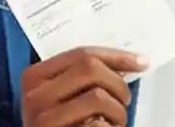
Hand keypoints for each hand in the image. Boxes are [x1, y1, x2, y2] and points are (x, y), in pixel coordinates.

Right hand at [20, 46, 145, 126]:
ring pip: (97, 97)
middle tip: (125, 99)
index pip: (81, 54)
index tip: (140, 63)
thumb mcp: (62, 96)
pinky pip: (97, 125)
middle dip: (118, 83)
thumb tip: (128, 63)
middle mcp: (35, 96)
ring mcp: (44, 120)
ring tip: (115, 121)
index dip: (116, 57)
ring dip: (117, 111)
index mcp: (35, 77)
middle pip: (90, 69)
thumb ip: (83, 77)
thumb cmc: (61, 125)